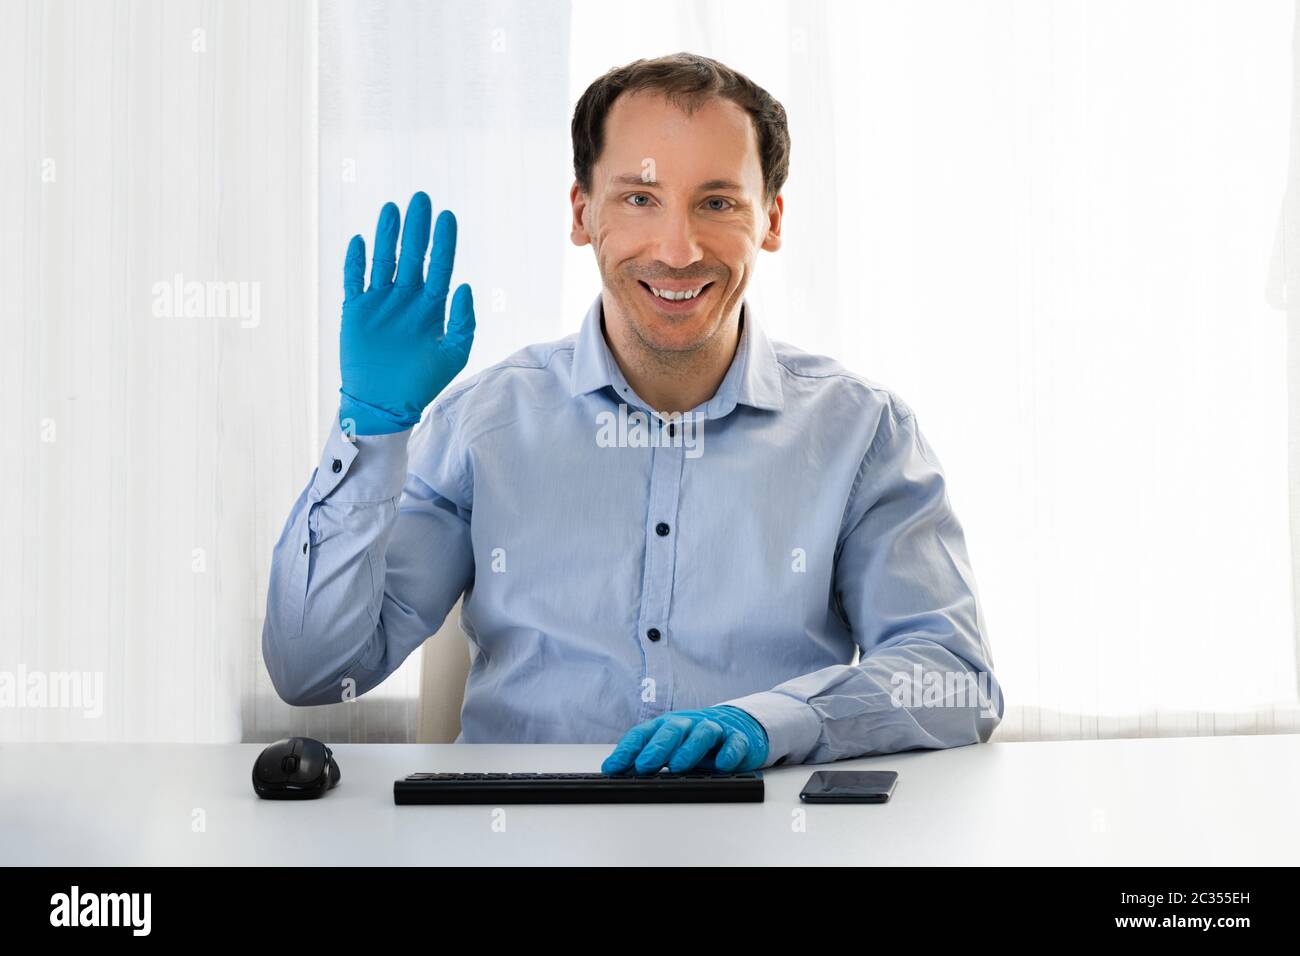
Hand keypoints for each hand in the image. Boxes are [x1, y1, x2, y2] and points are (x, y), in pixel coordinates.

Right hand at [338, 191, 474, 435]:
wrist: (385, 403)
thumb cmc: (422, 381)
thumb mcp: (453, 354)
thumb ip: (463, 321)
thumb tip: (464, 286)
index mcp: (432, 306)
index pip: (439, 265)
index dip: (443, 241)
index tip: (447, 217)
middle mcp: (406, 298)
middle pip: (412, 254)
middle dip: (417, 228)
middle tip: (421, 199)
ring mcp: (380, 302)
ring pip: (384, 260)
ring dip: (387, 235)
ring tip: (392, 209)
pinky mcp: (355, 310)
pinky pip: (354, 280)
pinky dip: (356, 261)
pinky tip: (360, 241)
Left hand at [600, 705, 768, 774]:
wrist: (738, 728)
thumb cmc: (697, 742)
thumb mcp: (670, 749)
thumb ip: (645, 759)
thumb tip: (616, 773)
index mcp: (667, 726)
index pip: (643, 734)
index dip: (627, 750)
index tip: (613, 768)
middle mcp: (689, 724)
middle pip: (671, 730)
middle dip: (656, 748)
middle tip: (644, 765)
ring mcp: (714, 730)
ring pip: (702, 733)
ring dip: (689, 749)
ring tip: (678, 766)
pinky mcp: (737, 739)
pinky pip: (734, 743)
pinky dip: (729, 753)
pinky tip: (723, 764)